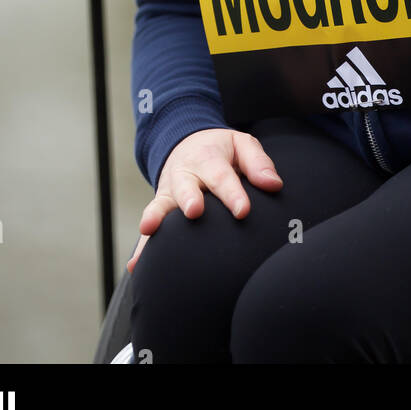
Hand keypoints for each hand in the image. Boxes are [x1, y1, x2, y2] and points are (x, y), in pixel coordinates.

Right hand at [126, 128, 282, 273]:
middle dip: (189, 199)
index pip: (222, 176)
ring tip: (149, 230)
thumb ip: (257, 163)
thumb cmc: (221, 151)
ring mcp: (169, 192)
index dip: (232, 193)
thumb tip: (274, 185)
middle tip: (194, 211)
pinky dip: (141, 245)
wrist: (187, 144)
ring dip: (156, 217)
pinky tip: (136, 265)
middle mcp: (185, 175)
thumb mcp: (241, 144)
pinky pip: (150, 225)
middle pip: (186, 186)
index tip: (243, 211)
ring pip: (161, 205)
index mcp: (208, 158)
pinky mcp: (160, 208)